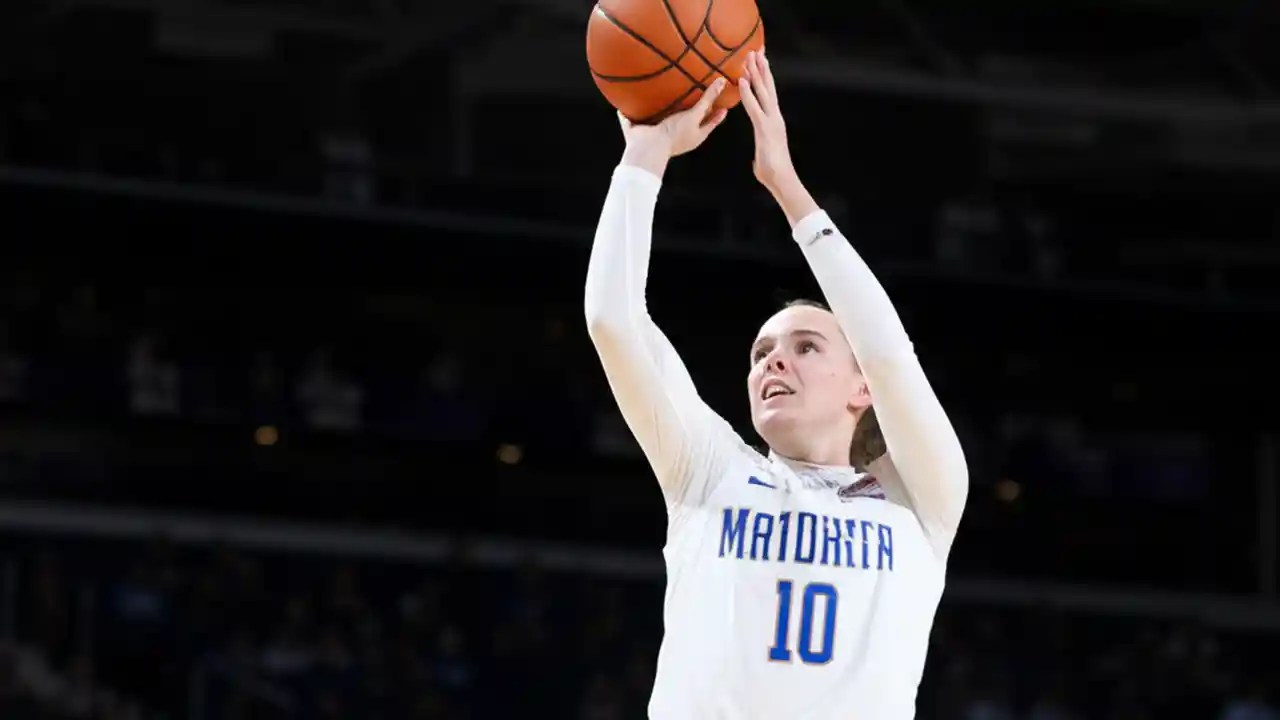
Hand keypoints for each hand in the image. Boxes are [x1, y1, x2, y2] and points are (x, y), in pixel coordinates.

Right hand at [619, 77, 729, 176]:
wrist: (650, 148)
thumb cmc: (675, 134)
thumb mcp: (695, 115)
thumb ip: (707, 100)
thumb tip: (722, 82)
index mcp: (694, 135)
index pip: (711, 122)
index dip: (717, 112)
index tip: (724, 101)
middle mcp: (678, 136)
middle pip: (688, 120)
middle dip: (691, 109)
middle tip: (696, 92)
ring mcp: (659, 134)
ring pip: (661, 120)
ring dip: (661, 109)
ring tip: (663, 93)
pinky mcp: (640, 132)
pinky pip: (633, 120)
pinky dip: (628, 113)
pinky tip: (624, 102)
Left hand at [739, 50, 816, 227]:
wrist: (782, 180)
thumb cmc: (773, 171)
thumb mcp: (764, 154)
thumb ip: (762, 148)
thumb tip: (760, 153)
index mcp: (773, 121)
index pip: (767, 95)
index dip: (763, 78)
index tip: (759, 63)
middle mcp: (774, 116)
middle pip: (767, 87)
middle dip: (761, 68)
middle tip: (756, 50)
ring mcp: (771, 121)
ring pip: (763, 92)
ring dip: (756, 73)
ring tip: (750, 57)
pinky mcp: (765, 128)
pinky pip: (754, 107)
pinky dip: (748, 93)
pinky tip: (742, 80)